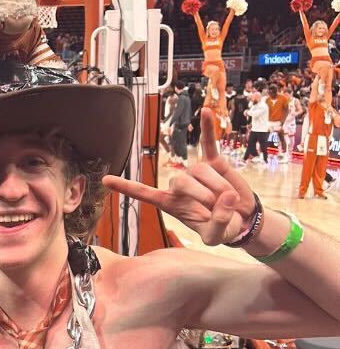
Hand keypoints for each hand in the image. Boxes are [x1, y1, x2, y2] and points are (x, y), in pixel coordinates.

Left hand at [103, 108, 256, 245]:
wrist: (242, 218)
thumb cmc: (224, 229)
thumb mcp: (217, 236)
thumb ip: (219, 222)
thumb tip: (226, 197)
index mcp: (171, 203)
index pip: (144, 193)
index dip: (126, 187)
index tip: (105, 180)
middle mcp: (180, 185)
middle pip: (181, 180)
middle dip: (202, 195)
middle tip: (216, 208)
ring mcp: (196, 172)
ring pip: (201, 170)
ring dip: (218, 186)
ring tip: (227, 200)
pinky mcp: (215, 162)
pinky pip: (209, 143)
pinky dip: (209, 129)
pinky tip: (207, 112)